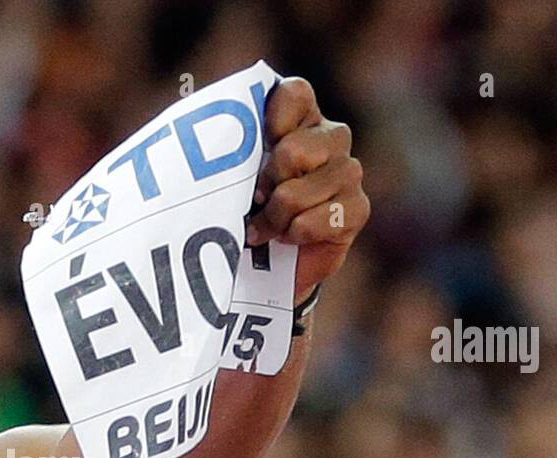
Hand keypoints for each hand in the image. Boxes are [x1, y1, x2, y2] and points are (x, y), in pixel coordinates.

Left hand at [247, 77, 368, 300]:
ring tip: (267, 226)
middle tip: (255, 201)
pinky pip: (318, 220)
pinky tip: (289, 238)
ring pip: (299, 191)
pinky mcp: (357, 208)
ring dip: (274, 217)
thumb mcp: (230, 176)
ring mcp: (347, 172)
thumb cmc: (243, 210)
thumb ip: (229, 149)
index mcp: (300, 118)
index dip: (273, 118)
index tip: (259, 145)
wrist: (265, 265)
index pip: (295, 93)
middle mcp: (330, 138)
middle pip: (295, 150)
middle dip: (265, 184)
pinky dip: (294, 235)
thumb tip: (200, 135)